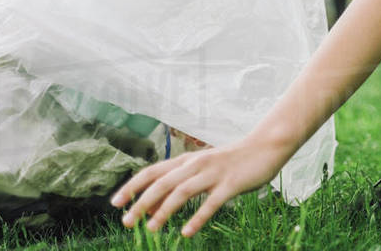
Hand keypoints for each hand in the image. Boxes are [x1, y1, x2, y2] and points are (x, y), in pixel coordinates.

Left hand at [111, 136, 288, 236]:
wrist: (264, 147)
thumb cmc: (230, 162)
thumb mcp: (201, 170)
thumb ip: (178, 185)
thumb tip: (151, 207)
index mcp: (186, 161)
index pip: (152, 172)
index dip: (133, 186)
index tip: (116, 203)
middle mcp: (195, 165)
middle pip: (162, 183)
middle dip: (141, 202)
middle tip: (126, 221)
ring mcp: (213, 174)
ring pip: (182, 192)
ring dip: (164, 210)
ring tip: (150, 229)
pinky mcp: (230, 184)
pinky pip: (211, 203)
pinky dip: (197, 218)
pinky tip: (186, 232)